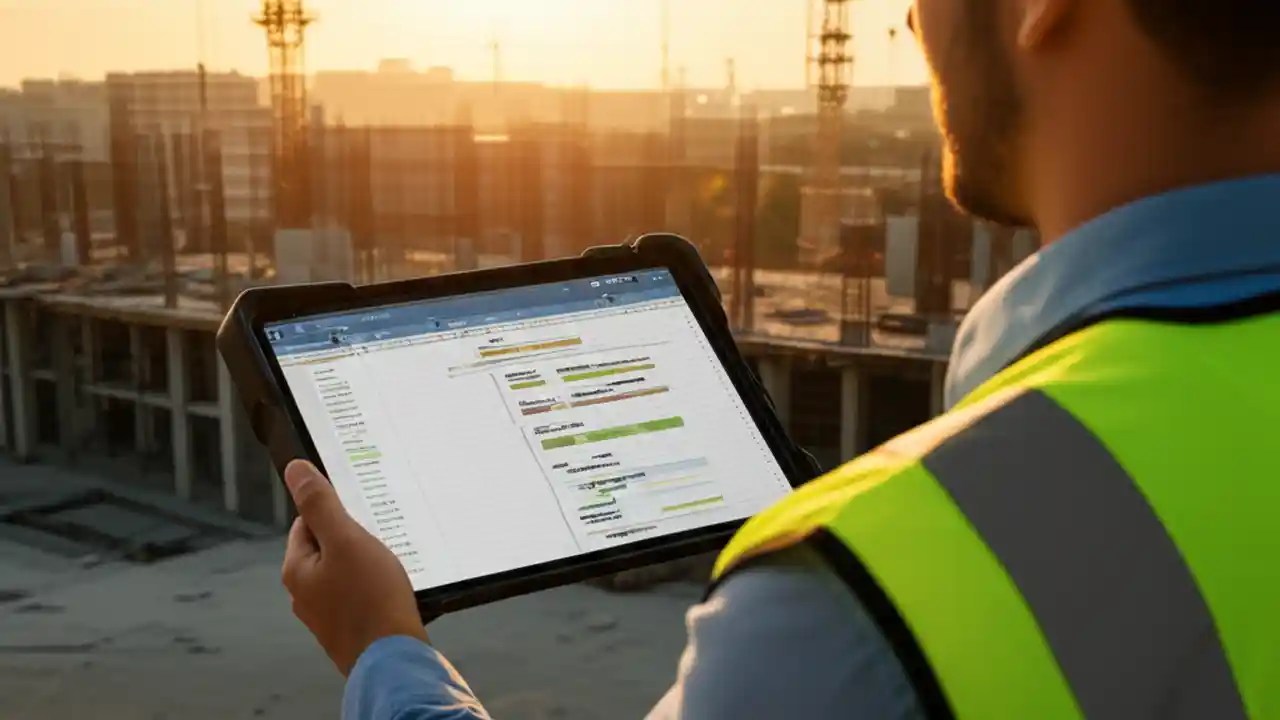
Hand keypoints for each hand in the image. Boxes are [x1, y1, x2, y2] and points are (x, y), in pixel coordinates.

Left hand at [281, 459, 427, 675]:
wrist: (392, 660)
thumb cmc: (370, 598)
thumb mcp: (346, 540)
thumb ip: (321, 504)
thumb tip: (295, 470)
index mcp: (297, 570)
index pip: (306, 523)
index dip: (335, 514)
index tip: (362, 518)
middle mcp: (304, 594)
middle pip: (326, 548)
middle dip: (352, 541)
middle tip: (379, 541)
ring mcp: (326, 616)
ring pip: (344, 573)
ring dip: (365, 565)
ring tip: (388, 567)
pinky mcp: (348, 630)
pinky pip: (357, 596)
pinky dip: (373, 589)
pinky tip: (391, 591)